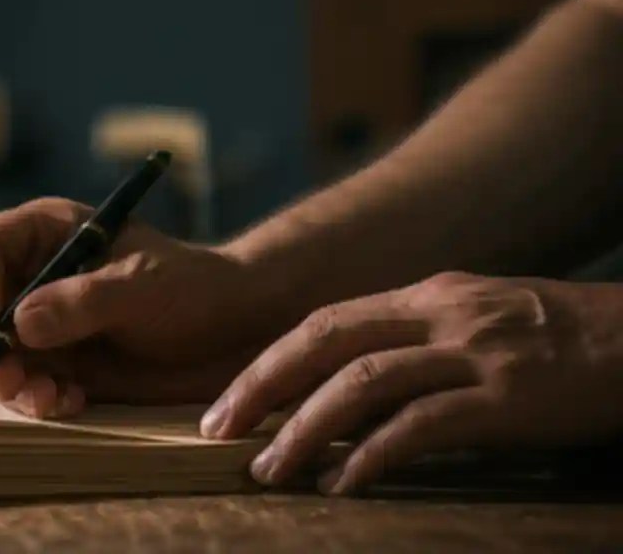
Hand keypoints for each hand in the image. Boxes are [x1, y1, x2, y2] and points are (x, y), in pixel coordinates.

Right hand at [0, 197, 281, 417]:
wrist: (231, 331)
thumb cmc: (192, 288)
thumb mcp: (142, 288)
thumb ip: (82, 302)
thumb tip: (19, 324)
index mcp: (46, 232)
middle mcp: (31, 273)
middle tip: (10, 379)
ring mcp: (38, 321)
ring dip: (10, 382)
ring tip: (51, 400)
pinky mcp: (53, 363)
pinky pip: (20, 384)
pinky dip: (35, 399)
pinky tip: (72, 403)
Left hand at [200, 271, 622, 494]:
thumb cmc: (562, 337)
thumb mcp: (479, 318)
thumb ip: (416, 341)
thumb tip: (349, 382)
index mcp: (426, 295)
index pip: (325, 322)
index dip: (268, 361)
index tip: (228, 401)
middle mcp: (440, 314)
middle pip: (325, 341)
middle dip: (261, 385)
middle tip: (217, 430)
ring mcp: (474, 353)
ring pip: (364, 384)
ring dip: (305, 429)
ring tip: (269, 470)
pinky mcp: (507, 398)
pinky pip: (423, 427)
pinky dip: (374, 456)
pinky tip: (343, 484)